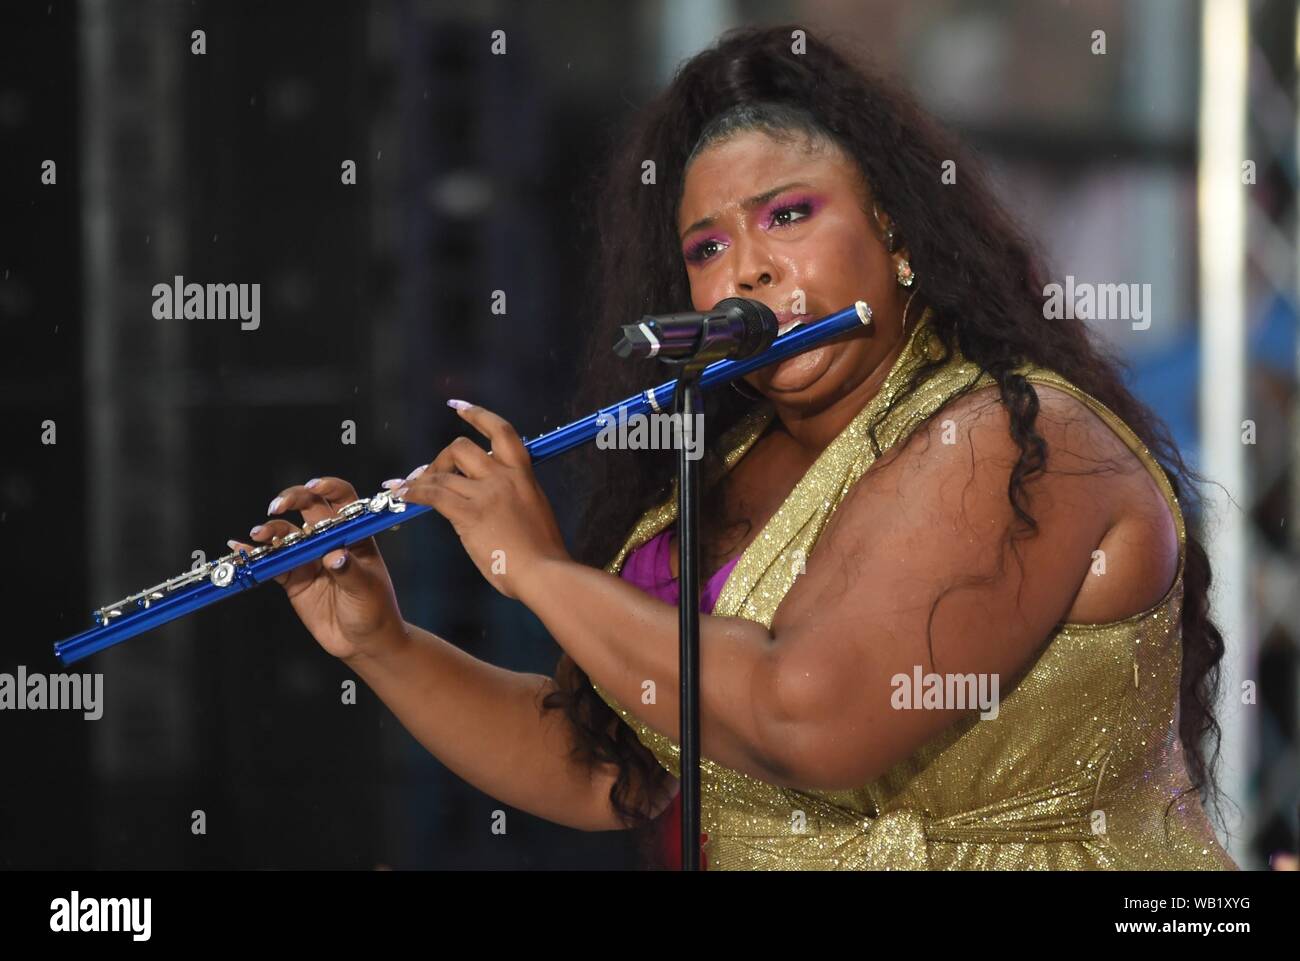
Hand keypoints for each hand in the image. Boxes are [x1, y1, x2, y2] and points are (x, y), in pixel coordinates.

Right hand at [227, 476, 405, 659]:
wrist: (363, 643)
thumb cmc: (375, 611)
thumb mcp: (366, 590)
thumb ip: (349, 572)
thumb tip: (333, 556)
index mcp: (354, 535)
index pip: (342, 500)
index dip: (328, 487)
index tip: (314, 486)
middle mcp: (329, 540)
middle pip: (308, 507)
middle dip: (291, 499)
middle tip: (277, 506)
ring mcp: (310, 558)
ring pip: (286, 534)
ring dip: (271, 530)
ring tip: (259, 536)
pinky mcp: (294, 578)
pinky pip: (272, 562)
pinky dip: (256, 555)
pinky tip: (241, 549)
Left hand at [399, 400, 570, 599]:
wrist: (546, 573)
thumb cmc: (543, 554)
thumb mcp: (534, 513)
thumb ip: (512, 499)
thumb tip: (489, 502)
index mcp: (524, 475)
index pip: (501, 432)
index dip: (477, 414)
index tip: (457, 406)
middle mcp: (504, 476)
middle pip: (461, 448)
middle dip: (440, 459)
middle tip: (430, 476)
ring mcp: (487, 493)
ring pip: (443, 473)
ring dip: (421, 479)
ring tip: (406, 487)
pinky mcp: (470, 513)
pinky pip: (433, 494)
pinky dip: (413, 492)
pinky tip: (402, 495)